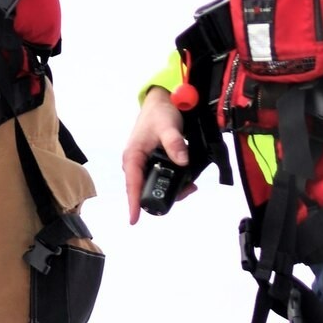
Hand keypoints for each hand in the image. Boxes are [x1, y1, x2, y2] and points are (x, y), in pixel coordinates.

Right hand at [121, 89, 190, 222]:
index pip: (132, 184)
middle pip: (144, 189)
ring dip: (172, 189)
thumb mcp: (168, 126)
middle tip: (187, 190)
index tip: (134, 219)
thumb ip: (175, 143)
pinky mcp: (152, 163)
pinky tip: (187, 179)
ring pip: (153, 185)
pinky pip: (159, 178)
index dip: (133, 202)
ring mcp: (143, 164)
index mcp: (133, 156)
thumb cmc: (159, 114)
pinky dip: (173, 181)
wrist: (161, 103)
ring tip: (191, 184)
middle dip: (163, 195)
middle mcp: (135, 163)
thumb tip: (182, 161)